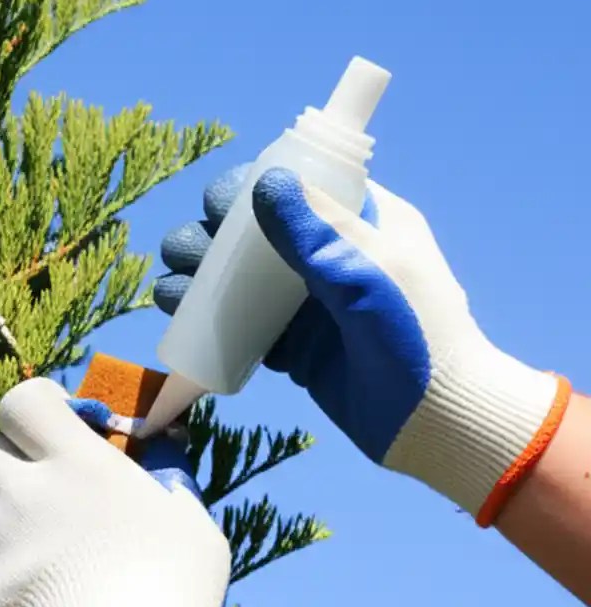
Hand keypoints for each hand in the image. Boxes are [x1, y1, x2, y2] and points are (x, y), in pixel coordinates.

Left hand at [0, 377, 229, 606]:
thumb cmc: (168, 594)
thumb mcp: (190, 525)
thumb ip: (167, 477)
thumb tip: (163, 447)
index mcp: (76, 463)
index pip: (25, 401)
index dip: (36, 404)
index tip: (56, 419)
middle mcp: (23, 490)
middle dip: (12, 466)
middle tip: (46, 494)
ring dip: (4, 527)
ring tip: (48, 566)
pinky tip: (31, 599)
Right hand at [154, 164, 568, 525]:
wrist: (435, 424)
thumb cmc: (415, 338)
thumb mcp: (368, 275)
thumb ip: (316, 231)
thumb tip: (266, 182)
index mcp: (364, 221)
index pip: (298, 184)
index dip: (249, 190)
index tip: (217, 210)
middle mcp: (332, 253)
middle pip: (256, 230)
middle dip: (210, 238)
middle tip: (185, 255)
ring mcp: (310, 299)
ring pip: (241, 276)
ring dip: (199, 276)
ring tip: (169, 291)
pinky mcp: (294, 343)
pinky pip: (242, 320)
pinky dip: (208, 315)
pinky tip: (177, 315)